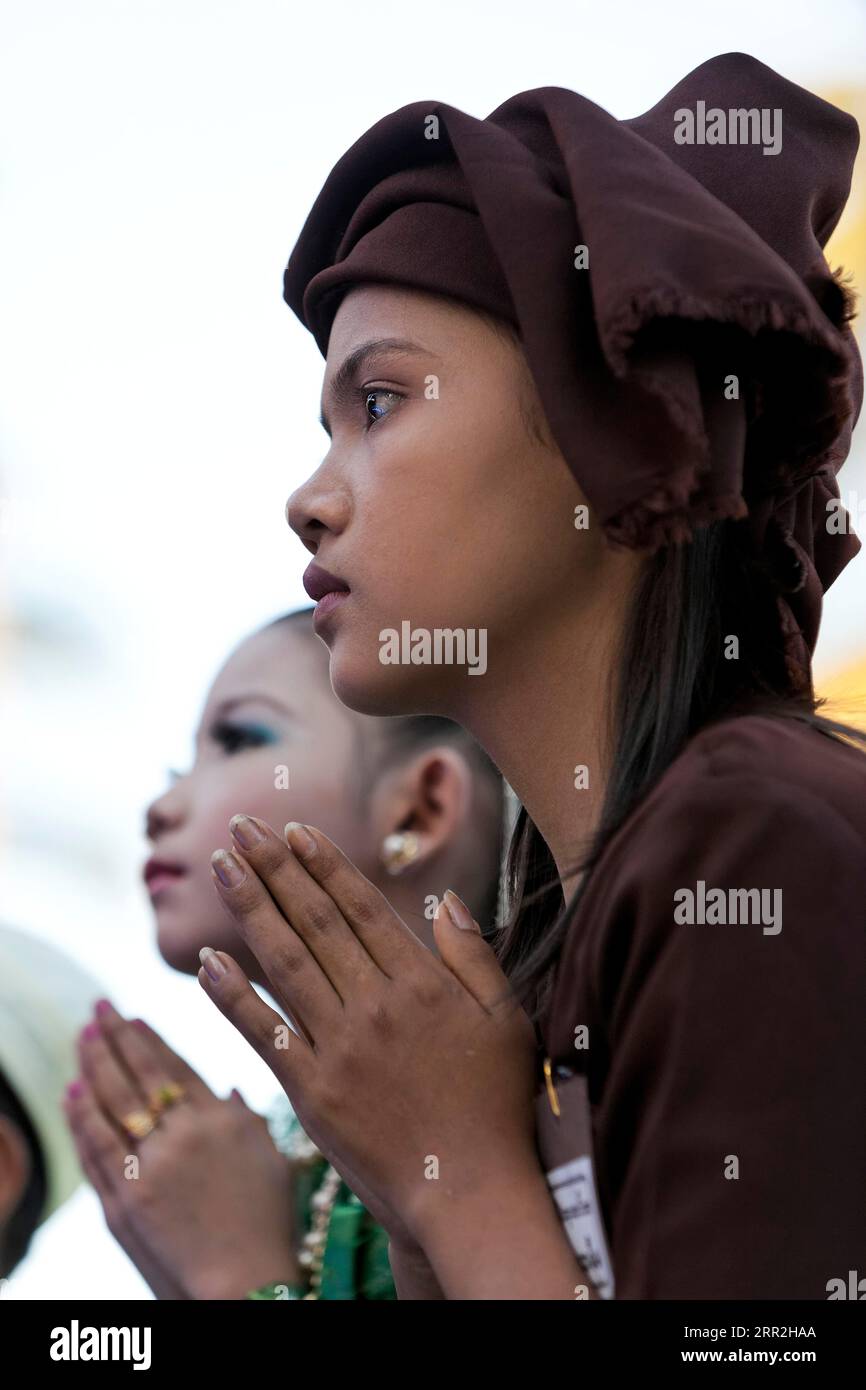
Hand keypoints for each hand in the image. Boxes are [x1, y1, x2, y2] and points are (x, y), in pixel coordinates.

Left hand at [64, 1003, 297, 1299]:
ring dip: (92, 1065)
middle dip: (115, 1036)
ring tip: (81, 1038)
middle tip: (98, 1008)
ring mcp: (153, 1166)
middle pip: (140, 1074)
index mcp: (223, 1120)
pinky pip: (96, 1148)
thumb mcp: (272, 1162)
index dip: (150, 1039)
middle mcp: (185, 1134)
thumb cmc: (268, 1227)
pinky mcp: (126, 1199)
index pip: (177, 1066)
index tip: (132, 1016)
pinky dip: (81, 1117)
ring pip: (112, 1102)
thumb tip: (230, 1090)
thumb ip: (250, 1121)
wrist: (244, 1285)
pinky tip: (71, 1092)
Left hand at [199, 816, 540, 1251]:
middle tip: (241, 826)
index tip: (294, 831)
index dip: (324, 865)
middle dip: (275, 868)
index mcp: (423, 983)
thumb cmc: (497, 1104)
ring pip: (285, 963)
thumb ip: (474, 957)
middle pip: (316, 922)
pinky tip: (207, 961)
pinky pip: (264, 1033)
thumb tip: (444, 901)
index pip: (362, 908)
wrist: (470, 1189)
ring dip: (249, 910)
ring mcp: (340, 1048)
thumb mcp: (506, 1020)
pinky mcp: (313, 1092)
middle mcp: (376, 1006)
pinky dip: (232, 996)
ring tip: (220, 866)